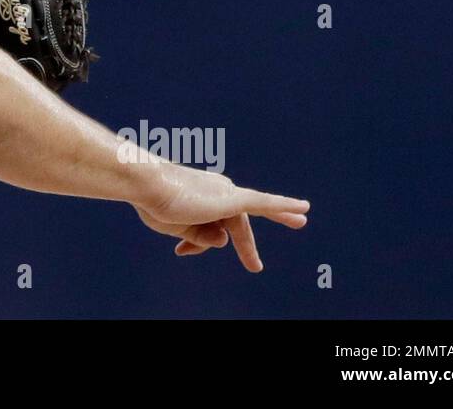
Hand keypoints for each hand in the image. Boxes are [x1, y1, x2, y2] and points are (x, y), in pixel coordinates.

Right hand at [134, 165, 310, 272]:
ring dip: (225, 243)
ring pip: (235, 228)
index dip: (195, 243)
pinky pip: (265, 203)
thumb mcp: (177, 227)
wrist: (148, 185)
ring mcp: (227, 193)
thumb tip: (225, 241)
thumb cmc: (155, 202)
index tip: (181, 253)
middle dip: (237, 247)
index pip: (212, 224)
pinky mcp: (233, 199)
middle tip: (256, 267)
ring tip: (228, 251)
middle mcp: (219, 189)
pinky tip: (304, 209)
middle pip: (230, 226)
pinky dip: (284, 206)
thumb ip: (202, 236)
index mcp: (204, 193)